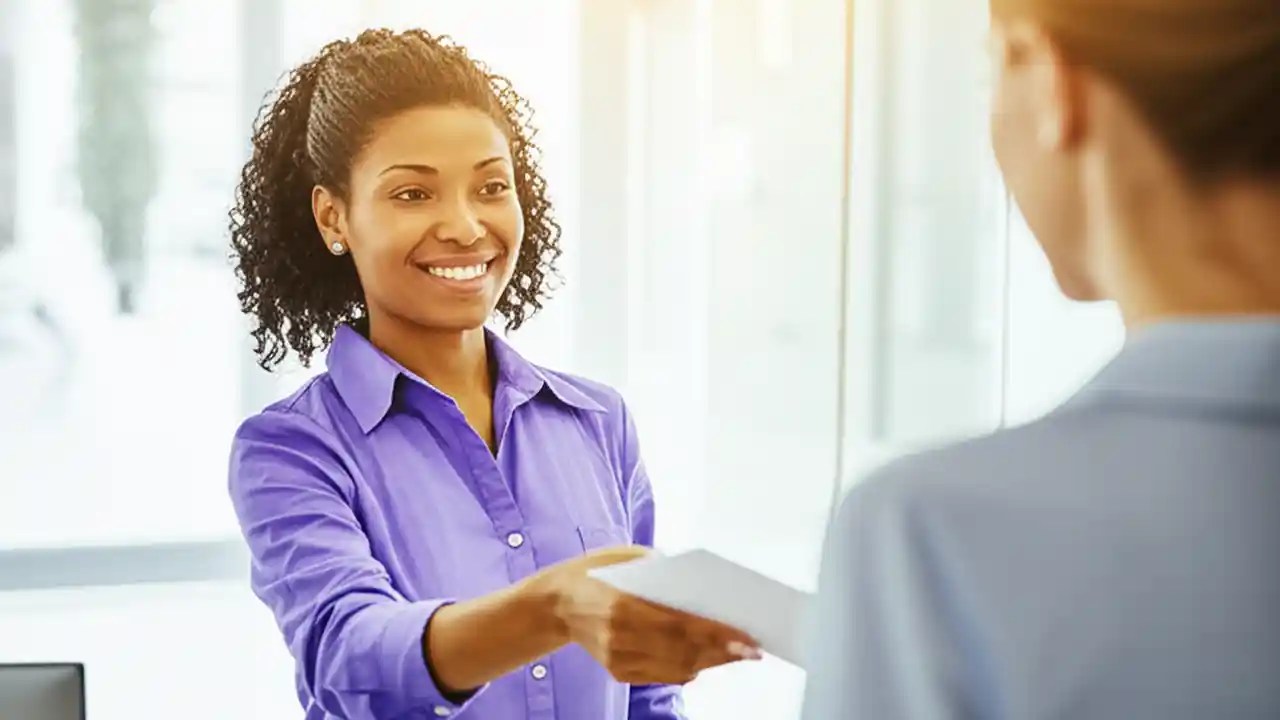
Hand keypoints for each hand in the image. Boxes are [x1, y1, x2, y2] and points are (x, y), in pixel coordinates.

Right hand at [527, 546, 762, 685]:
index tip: (747, 637)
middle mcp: (619, 636)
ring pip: (676, 668)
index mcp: (622, 604)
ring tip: (736, 654)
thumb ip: (664, 569)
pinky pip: (661, 676)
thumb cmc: (596, 572)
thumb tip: (707, 588)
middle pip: (683, 650)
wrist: (554, 602)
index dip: (717, 634)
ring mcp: (617, 658)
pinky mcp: (617, 671)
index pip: (680, 625)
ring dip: (710, 662)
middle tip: (752, 649)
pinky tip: (706, 658)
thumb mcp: (628, 556)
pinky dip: (688, 668)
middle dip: (722, 652)